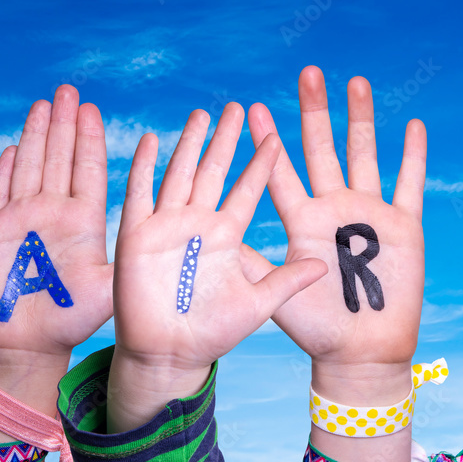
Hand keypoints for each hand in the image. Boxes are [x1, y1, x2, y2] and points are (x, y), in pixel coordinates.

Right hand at [0, 86, 112, 461]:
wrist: (30, 343)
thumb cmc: (72, 321)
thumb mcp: (109, 290)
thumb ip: (129, 264)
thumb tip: (170, 246)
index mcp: (83, 221)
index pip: (87, 169)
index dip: (88, 138)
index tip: (92, 108)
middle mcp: (54, 213)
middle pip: (59, 158)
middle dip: (63, 124)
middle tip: (67, 89)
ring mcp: (21, 219)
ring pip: (30, 166)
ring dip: (35, 136)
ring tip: (42, 104)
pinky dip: (2, 171)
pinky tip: (10, 148)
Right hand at [107, 104, 326, 430]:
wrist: (171, 354)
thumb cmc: (213, 333)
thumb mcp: (259, 304)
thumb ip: (288, 281)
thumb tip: (324, 264)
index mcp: (227, 235)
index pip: (246, 190)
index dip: (260, 163)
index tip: (276, 136)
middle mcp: (198, 224)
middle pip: (213, 172)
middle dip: (224, 141)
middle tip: (236, 107)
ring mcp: (167, 226)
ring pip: (180, 174)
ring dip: (189, 145)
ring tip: (202, 115)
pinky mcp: (138, 235)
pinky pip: (140, 194)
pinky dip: (144, 168)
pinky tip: (152, 141)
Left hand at [245, 67, 426, 382]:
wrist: (360, 353)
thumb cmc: (315, 329)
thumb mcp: (273, 293)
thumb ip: (248, 262)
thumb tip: (208, 236)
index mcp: (302, 222)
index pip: (280, 173)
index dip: (267, 142)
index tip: (252, 109)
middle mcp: (334, 211)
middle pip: (323, 151)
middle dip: (315, 113)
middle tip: (308, 72)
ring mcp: (369, 215)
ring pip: (365, 155)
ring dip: (361, 119)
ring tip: (354, 81)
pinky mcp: (405, 227)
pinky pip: (410, 184)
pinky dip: (413, 156)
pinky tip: (412, 125)